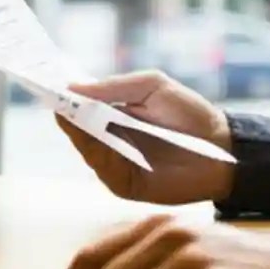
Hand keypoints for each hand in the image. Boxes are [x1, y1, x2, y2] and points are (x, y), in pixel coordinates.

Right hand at [56, 71, 234, 204]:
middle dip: (67, 115)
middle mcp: (110, 141)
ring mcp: (116, 164)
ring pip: (88, 150)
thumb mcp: (153, 86)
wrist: (222, 149)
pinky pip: (104, 169)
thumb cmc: (190, 113)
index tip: (47, 84)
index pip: (81, 107)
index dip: (65, 97)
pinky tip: (92, 139)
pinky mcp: (125, 185)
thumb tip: (72, 86)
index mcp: (114, 115)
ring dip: (79, 135)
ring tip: (70, 116)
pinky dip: (97, 155)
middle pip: (79, 130)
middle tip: (54, 101)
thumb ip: (115, 86)